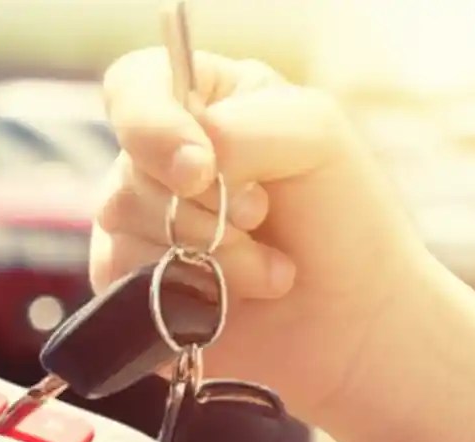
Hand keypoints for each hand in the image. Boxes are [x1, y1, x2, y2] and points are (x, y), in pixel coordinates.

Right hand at [95, 48, 437, 424]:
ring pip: (124, 226)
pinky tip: (226, 298)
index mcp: (201, 102)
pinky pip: (121, 278)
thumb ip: (238, 127)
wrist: (353, 321)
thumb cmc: (344, 219)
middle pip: (130, 169)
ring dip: (208, 256)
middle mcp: (158, 160)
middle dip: (205, 207)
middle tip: (262, 220)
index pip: (133, 87)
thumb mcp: (313, 135)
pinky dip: (183, 291)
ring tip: (264, 269)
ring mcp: (137, 223)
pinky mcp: (129, 283)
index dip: (154, 126)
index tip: (202, 168)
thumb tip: (184, 165)